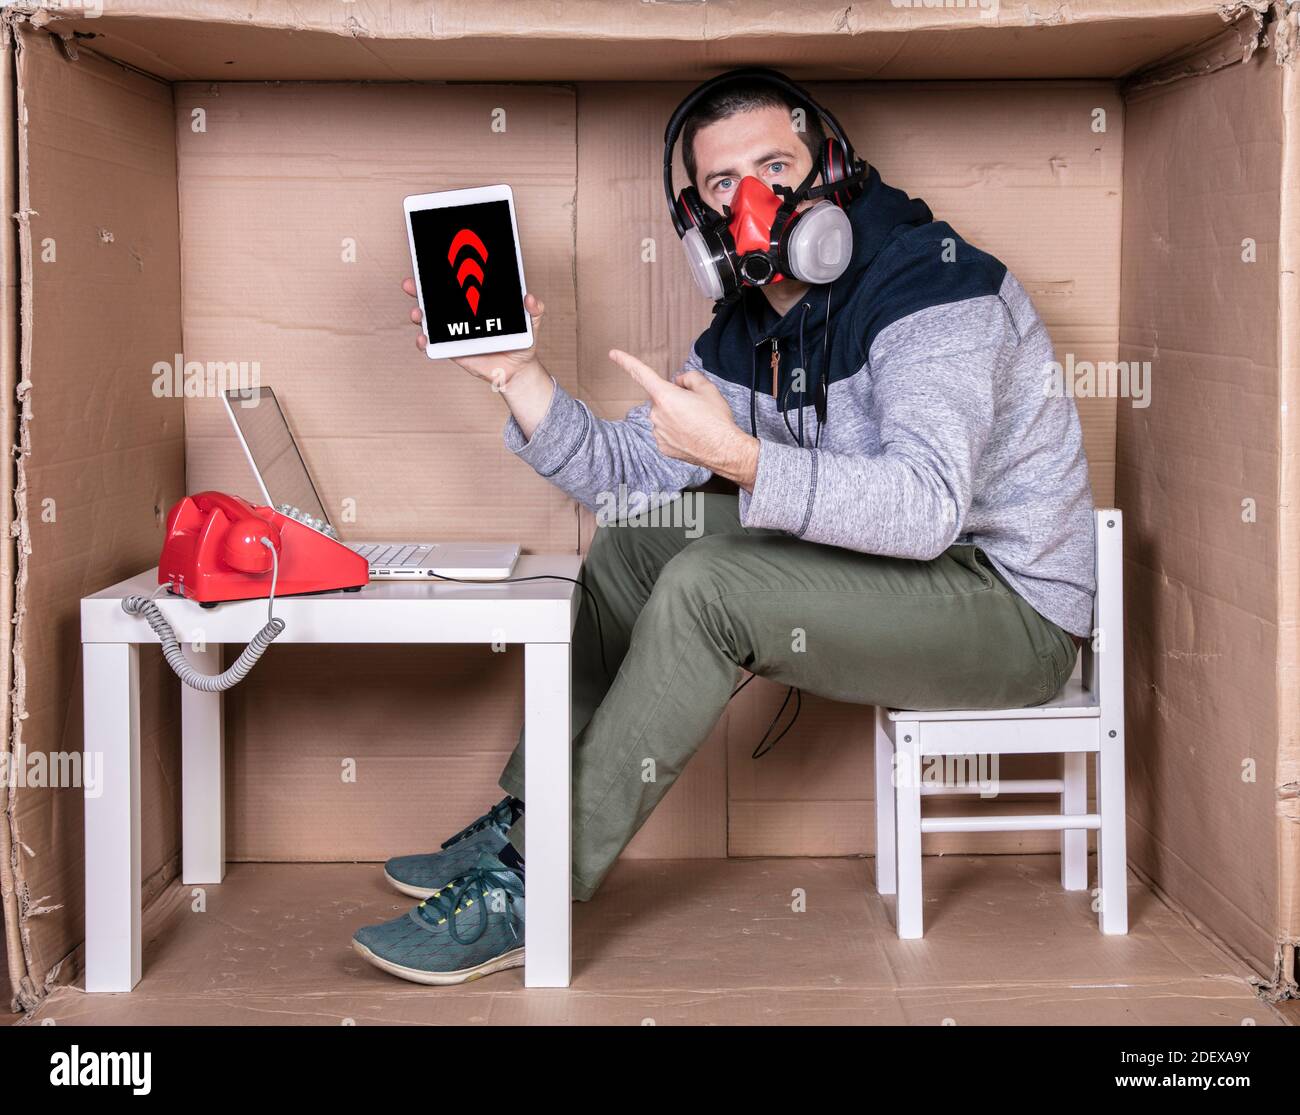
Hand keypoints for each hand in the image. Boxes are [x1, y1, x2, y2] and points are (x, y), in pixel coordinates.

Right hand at [402, 279, 545, 391]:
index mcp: (476, 302)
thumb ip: (534, 309)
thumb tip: (530, 298)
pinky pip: (433, 345)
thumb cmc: (522, 342)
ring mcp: (454, 332)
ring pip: (429, 320)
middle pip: (435, 298)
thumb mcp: (531, 322)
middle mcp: (461, 315)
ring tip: (416, 313)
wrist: (518, 371)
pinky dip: (424, 342)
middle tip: (410, 283)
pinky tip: (423, 339)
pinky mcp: (452, 350)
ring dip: (418, 314)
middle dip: (419, 288)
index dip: (442, 272)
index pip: (456, 283)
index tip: (430, 262)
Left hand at [609, 349, 759, 489]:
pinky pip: (665, 433)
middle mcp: (656, 414)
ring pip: (663, 417)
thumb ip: (689, 378)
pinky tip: (691, 435)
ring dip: (675, 416)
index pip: (642, 373)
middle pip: (661, 399)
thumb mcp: (707, 388)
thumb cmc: (717, 419)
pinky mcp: (662, 447)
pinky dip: (675, 432)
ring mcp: (658, 432)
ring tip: (696, 423)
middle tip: (695, 407)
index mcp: (665, 396)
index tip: (612, 354)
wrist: (724, 450)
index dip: (626, 362)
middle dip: (673, 399)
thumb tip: (679, 382)